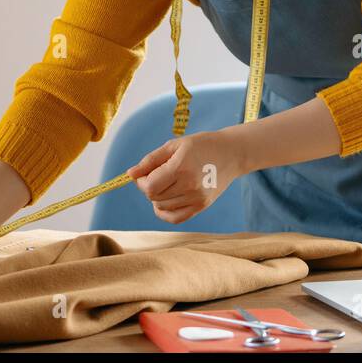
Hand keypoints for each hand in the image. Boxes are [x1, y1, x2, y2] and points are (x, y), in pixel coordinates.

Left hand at [127, 130, 243, 224]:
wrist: (231, 153)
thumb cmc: (200, 145)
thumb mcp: (174, 145)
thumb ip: (150, 160)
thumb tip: (130, 174)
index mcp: (181, 168)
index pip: (149, 187)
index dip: (141, 181)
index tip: (145, 172)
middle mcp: (190, 186)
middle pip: (154, 197)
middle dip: (149, 187)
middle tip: (157, 175)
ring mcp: (197, 199)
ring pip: (162, 207)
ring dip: (157, 197)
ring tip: (166, 183)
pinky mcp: (201, 206)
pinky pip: (175, 218)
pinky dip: (164, 212)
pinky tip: (165, 201)